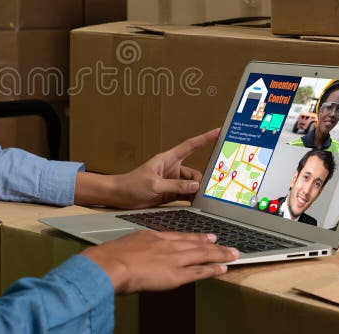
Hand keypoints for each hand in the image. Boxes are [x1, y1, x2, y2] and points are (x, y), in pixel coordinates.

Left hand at [75, 129, 219, 209]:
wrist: (119, 196)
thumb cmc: (132, 185)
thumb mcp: (154, 185)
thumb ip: (176, 185)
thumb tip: (196, 185)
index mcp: (168, 159)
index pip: (190, 146)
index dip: (205, 138)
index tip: (219, 132)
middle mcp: (173, 168)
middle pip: (195, 172)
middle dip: (202, 181)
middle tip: (208, 191)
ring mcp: (172, 181)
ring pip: (192, 185)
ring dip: (196, 192)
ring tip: (202, 201)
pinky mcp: (170, 193)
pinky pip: (186, 194)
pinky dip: (192, 199)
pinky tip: (197, 204)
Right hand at [82, 230, 237, 294]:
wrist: (112, 263)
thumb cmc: (112, 256)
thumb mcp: (125, 245)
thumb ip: (136, 249)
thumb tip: (136, 255)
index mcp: (154, 237)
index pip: (180, 237)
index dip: (196, 237)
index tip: (207, 236)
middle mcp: (168, 245)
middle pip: (195, 244)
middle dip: (213, 245)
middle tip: (226, 244)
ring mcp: (174, 259)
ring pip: (202, 255)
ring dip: (219, 255)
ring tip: (232, 254)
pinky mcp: (176, 274)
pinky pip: (199, 271)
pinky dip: (212, 269)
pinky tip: (223, 268)